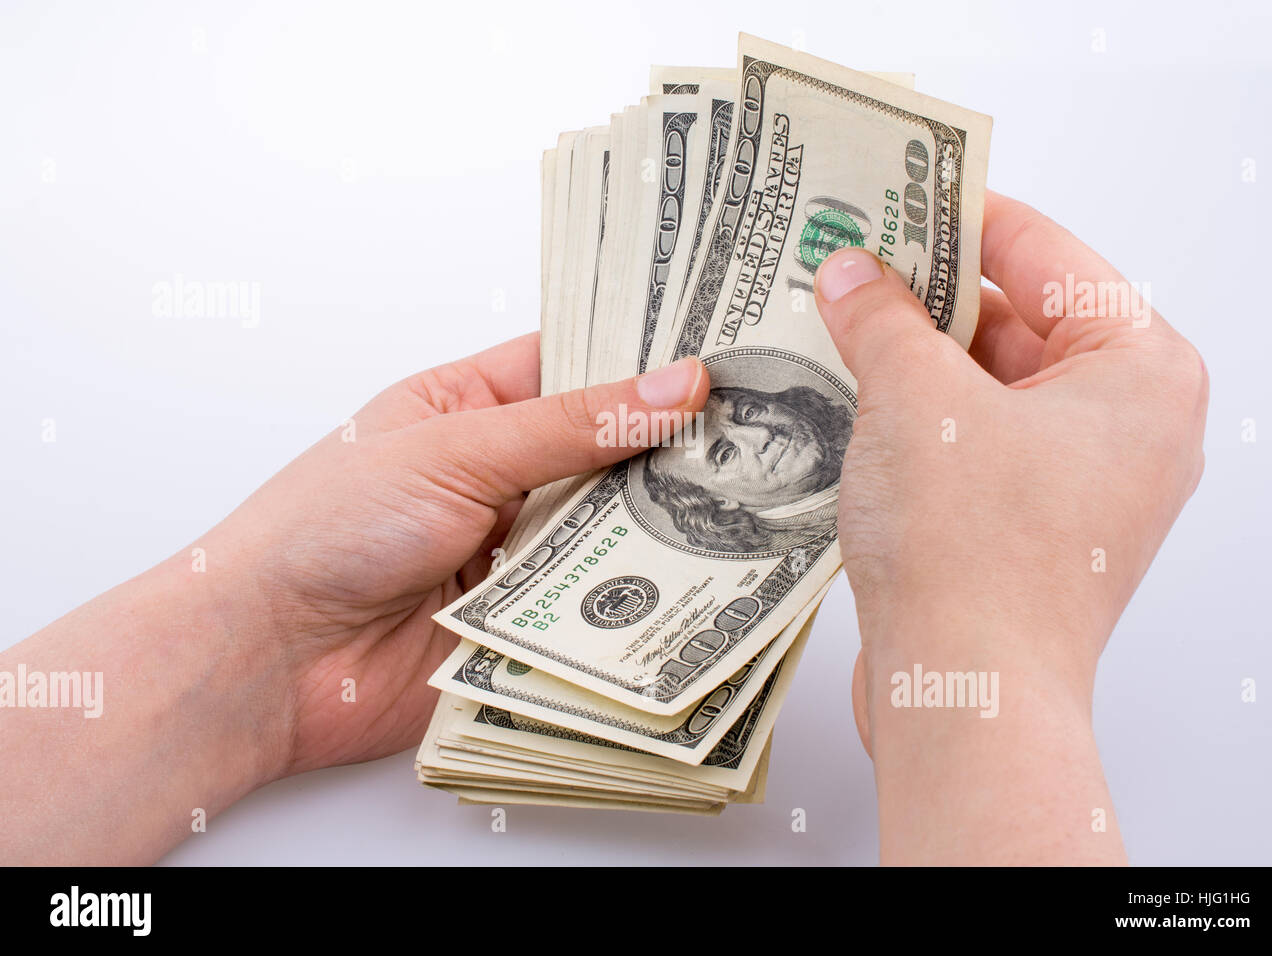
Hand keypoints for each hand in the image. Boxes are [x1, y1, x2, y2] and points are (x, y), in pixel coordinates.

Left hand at [0, 335, 706, 862]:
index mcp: (470, 408)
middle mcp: (499, 477)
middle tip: (758, 424)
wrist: (266, 660)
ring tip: (746, 497)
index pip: (573, 362)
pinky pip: (597, 606)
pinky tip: (696, 582)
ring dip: (660, 523)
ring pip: (611, 529)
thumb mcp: (454, 450)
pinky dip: (639, 597)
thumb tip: (674, 386)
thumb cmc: (323, 530)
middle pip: (605, 451)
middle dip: (669, 444)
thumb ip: (570, 426)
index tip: (722, 340)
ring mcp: (514, 552)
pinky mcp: (527, 624)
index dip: (642, 352)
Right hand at [815, 191, 1206, 862]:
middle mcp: (1130, 424)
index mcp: (1140, 371)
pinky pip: (977, 442)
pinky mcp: (1035, 527)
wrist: (964, 694)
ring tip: (840, 323)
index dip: (962, 214)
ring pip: (992, 386)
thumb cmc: (971, 556)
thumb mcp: (914, 398)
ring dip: (917, 359)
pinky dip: (922, 418)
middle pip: (1021, 319)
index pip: (1048, 253)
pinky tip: (856, 400)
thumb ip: (883, 317)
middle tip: (852, 259)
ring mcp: (1085, 482)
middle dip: (929, 294)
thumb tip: (854, 274)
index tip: (897, 191)